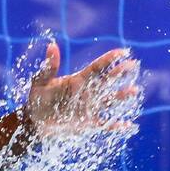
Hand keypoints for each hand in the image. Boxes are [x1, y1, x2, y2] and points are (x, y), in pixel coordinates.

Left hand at [24, 41, 140, 136]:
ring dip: (122, 96)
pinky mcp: (88, 123)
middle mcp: (88, 92)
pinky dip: (116, 125)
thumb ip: (49, 66)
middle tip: (133, 64)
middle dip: (120, 72)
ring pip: (111, 100)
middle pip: (108, 80)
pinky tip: (128, 125)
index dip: (109, 59)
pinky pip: (105, 124)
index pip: (97, 67)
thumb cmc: (37, 98)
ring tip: (134, 90)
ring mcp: (90, 107)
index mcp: (79, 80)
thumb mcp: (40, 82)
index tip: (123, 52)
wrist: (35, 121)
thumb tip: (51, 45)